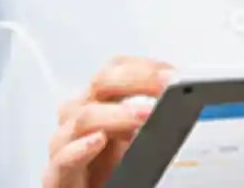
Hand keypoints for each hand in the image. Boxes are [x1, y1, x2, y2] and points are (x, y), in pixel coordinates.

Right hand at [41, 56, 173, 187]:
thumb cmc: (116, 175)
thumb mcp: (141, 144)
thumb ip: (157, 124)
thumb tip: (186, 107)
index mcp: (101, 104)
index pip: (116, 70)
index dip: (145, 67)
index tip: (173, 75)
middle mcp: (81, 118)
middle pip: (101, 83)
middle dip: (137, 81)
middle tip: (167, 88)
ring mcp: (65, 145)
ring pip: (84, 117)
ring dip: (118, 114)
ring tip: (146, 116)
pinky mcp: (57, 178)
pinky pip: (62, 158)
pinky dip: (79, 148)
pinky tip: (98, 141)